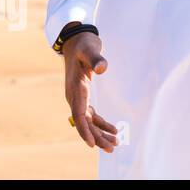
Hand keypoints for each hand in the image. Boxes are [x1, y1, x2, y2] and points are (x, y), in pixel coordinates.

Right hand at [61, 25, 118, 152]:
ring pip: (88, 121)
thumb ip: (96, 58)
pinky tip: (113, 129)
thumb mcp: (90, 49)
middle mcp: (74, 96)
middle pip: (84, 122)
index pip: (78, 114)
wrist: (76, 41)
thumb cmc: (84, 45)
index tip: (91, 143)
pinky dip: (101, 123)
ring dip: (100, 133)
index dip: (84, 130)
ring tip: (114, 144)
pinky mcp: (84, 95)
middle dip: (97, 137)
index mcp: (75, 89)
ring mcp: (78, 97)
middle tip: (111, 148)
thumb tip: (102, 68)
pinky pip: (91, 115)